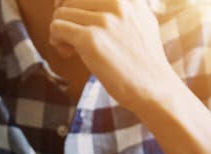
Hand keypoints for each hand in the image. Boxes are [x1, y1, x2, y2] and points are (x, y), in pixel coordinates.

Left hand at [50, 0, 178, 112]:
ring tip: (71, 48)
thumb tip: (92, 4)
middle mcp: (117, 3)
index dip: (75, 2)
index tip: (76, 17)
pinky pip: (57, 28)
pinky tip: (68, 53)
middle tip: (72, 38)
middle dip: (66, 18)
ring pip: (61, 13)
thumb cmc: (145, 62)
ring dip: (60, 31)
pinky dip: (56, 41)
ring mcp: (104, 21)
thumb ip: (124, 8)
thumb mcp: (142, 21)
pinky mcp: (91, 39)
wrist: (154, 88)